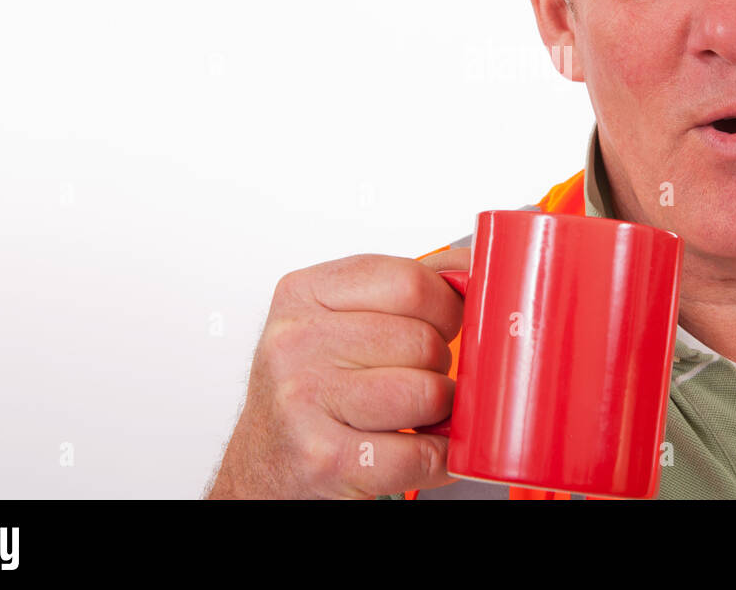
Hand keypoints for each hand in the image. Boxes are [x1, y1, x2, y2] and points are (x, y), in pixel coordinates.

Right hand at [206, 248, 469, 498]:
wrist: (263, 468)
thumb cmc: (310, 390)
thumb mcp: (337, 321)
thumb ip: (403, 287)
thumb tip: (471, 268)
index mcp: (304, 294)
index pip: (410, 280)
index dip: (447, 306)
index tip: (445, 324)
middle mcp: (296, 343)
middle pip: (423, 340)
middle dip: (439, 365)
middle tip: (417, 377)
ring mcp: (305, 400)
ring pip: (428, 393)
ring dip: (440, 412)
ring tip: (412, 414)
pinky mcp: (325, 459)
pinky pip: (422, 453)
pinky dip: (438, 457)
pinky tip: (418, 448)